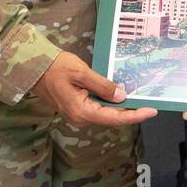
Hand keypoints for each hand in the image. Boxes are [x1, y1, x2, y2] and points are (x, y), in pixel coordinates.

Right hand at [32, 51, 156, 126]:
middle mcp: (80, 118)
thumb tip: (121, 97)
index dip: (134, 115)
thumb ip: (103, 86)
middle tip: (150, 104)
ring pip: (105, 114)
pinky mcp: (77, 108)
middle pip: (111, 118)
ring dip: (121, 108)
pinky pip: (98, 109)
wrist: (34, 68)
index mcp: (81, 112)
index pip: (114, 117)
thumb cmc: (56, 68)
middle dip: (131, 112)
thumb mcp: (82, 73)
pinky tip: (120, 96)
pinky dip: (111, 104)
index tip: (151, 111)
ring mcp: (78, 114)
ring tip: (139, 100)